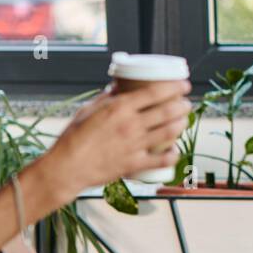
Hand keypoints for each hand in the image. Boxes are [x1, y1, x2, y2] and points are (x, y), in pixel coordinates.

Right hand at [44, 80, 191, 197]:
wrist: (66, 167)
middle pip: (167, 111)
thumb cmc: (73, 137)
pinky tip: (175, 150)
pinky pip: (162, 160)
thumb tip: (119, 88)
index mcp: (119, 108)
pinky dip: (173, 155)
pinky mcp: (134, 164)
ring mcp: (134, 145)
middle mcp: (131, 125)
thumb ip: (106, 98)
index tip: (184, 85)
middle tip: (186, 103)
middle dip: (182, 105)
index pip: (155, 92)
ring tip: (184, 120)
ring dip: (181, 124)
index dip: (174, 87)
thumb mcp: (88, 110)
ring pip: (169, 132)